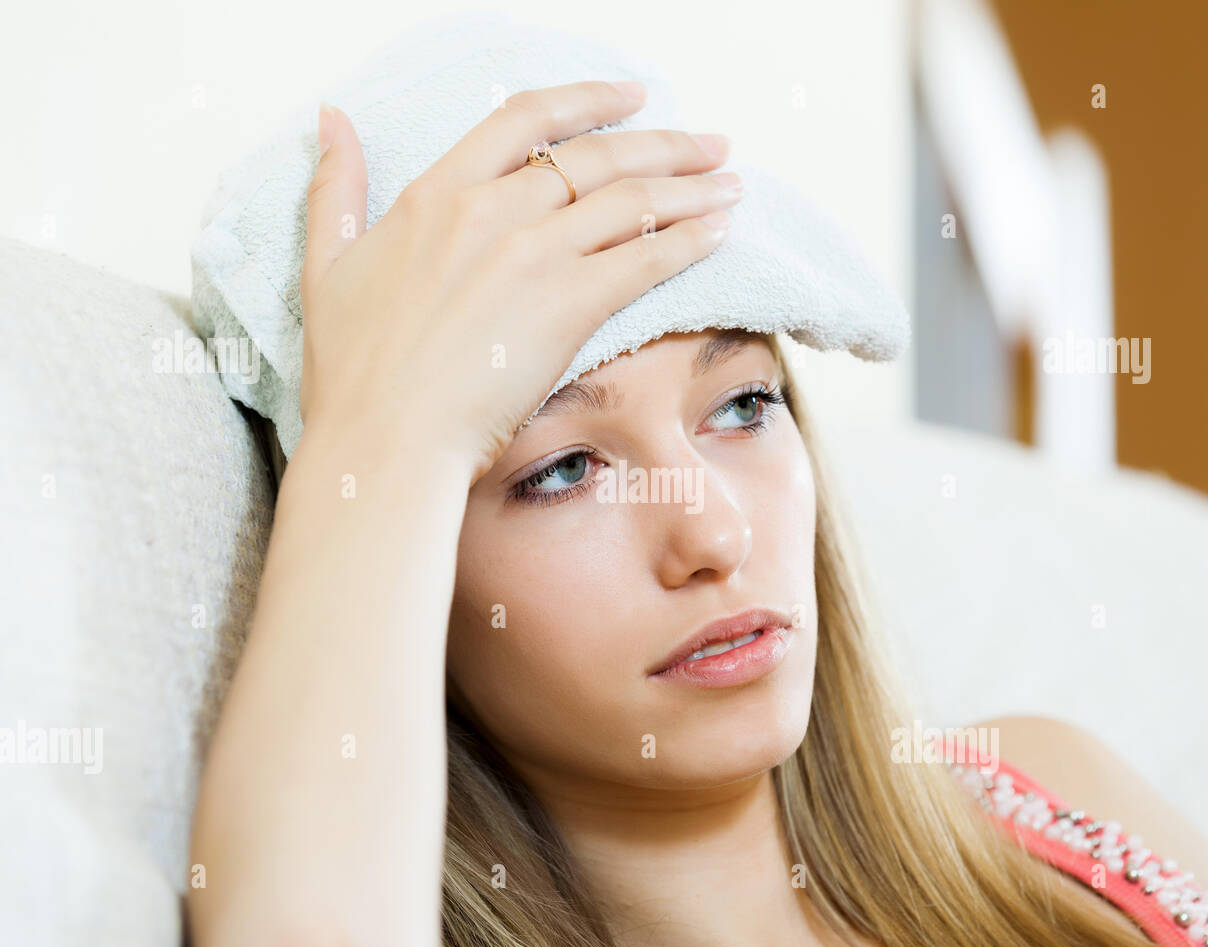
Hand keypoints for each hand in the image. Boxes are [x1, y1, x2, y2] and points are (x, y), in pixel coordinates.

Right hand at [298, 80, 742, 480]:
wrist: (385, 439)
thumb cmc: (351, 369)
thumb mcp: (325, 262)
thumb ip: (336, 185)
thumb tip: (331, 118)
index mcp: (438, 194)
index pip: (526, 119)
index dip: (589, 100)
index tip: (632, 95)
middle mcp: (492, 211)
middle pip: (597, 155)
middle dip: (664, 143)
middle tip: (710, 143)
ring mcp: (533, 256)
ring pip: (630, 199)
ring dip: (691, 187)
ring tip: (730, 182)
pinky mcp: (568, 306)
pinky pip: (644, 258)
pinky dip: (688, 240)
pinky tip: (718, 233)